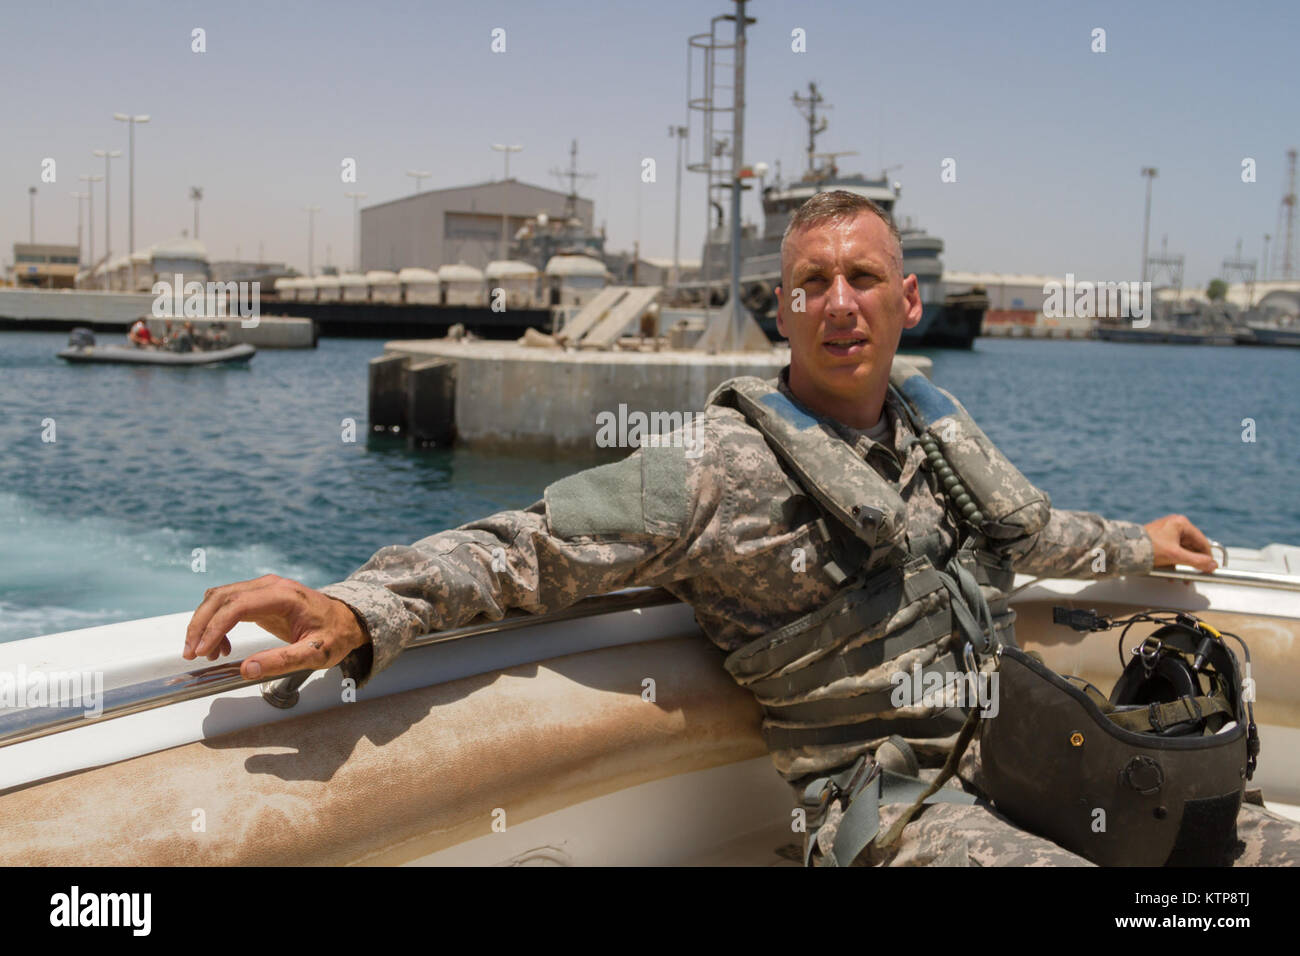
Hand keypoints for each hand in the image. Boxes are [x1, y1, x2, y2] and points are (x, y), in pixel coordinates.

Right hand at [183, 574, 368, 680]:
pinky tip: (223, 647)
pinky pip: (227, 605)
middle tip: (191, 654)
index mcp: (285, 596)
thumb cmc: (335, 636)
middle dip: (200, 624)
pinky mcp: (259, 597)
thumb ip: (283, 661)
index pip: (238, 605)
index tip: (201, 650)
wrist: (347, 621)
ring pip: (219, 598)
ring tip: (207, 655)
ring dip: (205, 624)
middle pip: (221, 597)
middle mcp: (270, 586)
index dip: (215, 626)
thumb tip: (247, 669)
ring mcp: (263, 589)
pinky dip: (217, 624)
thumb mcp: (316, 654)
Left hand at [1143, 514, 1216, 572]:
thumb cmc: (1149, 548)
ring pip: (1182, 551)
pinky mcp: (1159, 539)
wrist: (1125, 549)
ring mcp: (1167, 531)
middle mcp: (1175, 525)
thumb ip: (1196, 561)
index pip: (1202, 542)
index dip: (1207, 557)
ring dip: (1183, 566)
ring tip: (1182, 578)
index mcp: (1181, 524)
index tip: (1210, 569)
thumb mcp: (1176, 556)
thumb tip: (1212, 566)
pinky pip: (1172, 552)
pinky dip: (1173, 563)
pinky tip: (1171, 574)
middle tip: (1194, 576)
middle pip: (1192, 548)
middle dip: (1192, 564)